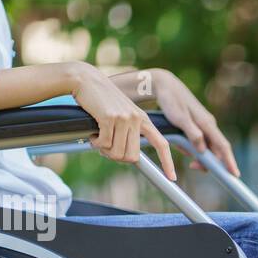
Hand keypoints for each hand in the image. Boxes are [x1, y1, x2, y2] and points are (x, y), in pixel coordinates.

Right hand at [69, 63, 175, 179]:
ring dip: (105, 151)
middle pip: (133, 157)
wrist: (86, 80)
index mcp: (143, 119)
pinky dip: (96, 143)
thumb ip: (129, 133)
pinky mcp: (110, 117)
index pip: (162, 144)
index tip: (172, 177)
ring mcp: (124, 118)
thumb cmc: (101, 101)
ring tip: (98, 138)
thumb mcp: (122, 115)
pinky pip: (104, 144)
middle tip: (106, 148)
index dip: (167, 162)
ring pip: (118, 153)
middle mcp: (137, 119)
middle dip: (117, 157)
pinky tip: (92, 134)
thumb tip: (128, 158)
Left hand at [150, 69, 239, 175]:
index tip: (235, 175)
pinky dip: (194, 148)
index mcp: (208, 124)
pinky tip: (183, 147)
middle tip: (194, 168)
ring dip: (199, 156)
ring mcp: (204, 125)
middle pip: (216, 149)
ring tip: (188, 160)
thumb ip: (193, 134)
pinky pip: (199, 141)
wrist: (165, 85)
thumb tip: (203, 150)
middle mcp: (209, 125)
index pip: (223, 146)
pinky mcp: (197, 125)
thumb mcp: (180, 119)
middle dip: (210, 162)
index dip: (230, 162)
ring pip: (207, 146)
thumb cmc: (172, 101)